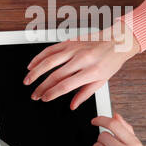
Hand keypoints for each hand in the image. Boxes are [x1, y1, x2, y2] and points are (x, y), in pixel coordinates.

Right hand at [24, 20, 139, 107]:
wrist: (119, 40)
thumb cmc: (112, 60)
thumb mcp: (102, 80)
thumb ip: (85, 93)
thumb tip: (73, 105)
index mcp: (92, 71)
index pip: (66, 85)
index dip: (52, 93)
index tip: (45, 98)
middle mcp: (82, 59)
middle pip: (55, 75)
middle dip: (41, 87)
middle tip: (34, 94)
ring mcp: (75, 49)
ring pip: (49, 61)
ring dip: (35, 72)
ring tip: (27, 80)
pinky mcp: (70, 41)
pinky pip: (51, 49)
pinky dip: (39, 57)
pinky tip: (32, 65)